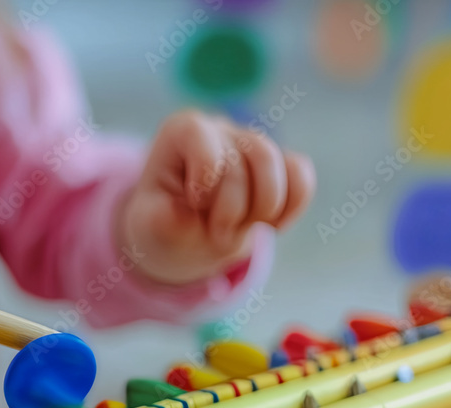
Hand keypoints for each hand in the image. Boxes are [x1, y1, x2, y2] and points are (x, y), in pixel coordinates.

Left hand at [117, 110, 314, 284]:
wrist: (181, 235)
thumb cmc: (162, 222)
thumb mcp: (149, 225)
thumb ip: (164, 220)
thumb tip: (188, 215)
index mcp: (180, 133)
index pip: (200, 134)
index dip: (205, 174)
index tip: (195, 204)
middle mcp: (219, 129)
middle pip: (251, 152)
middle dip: (236, 206)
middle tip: (215, 235)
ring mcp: (251, 144)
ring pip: (280, 164)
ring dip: (264, 210)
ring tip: (239, 232)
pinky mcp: (277, 165)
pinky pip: (301, 176)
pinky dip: (292, 207)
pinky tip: (270, 227)